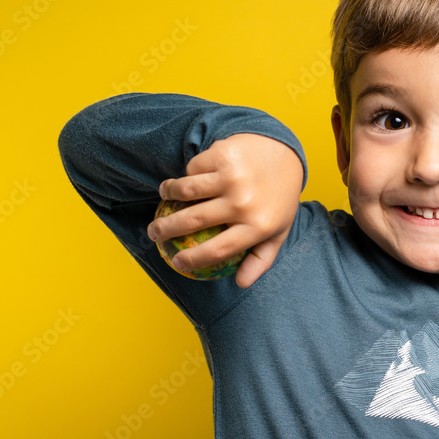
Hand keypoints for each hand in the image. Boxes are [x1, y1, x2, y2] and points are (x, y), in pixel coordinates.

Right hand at [146, 133, 303, 287]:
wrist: (285, 154)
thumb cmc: (278, 198)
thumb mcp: (278, 230)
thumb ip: (261, 259)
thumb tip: (240, 284)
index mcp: (258, 226)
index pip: (218, 250)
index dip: (192, 260)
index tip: (176, 262)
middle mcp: (244, 203)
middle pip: (192, 221)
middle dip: (164, 229)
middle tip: (154, 233)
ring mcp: (233, 177)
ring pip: (185, 190)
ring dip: (167, 194)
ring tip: (162, 199)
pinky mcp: (224, 155)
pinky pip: (194, 168)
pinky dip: (188, 173)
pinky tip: (188, 177)